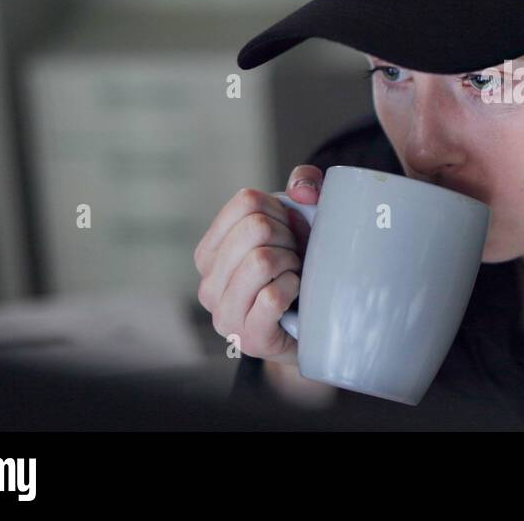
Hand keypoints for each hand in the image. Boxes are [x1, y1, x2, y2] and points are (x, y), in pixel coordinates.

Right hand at [194, 165, 322, 365]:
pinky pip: (273, 295)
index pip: (246, 201)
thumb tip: (302, 191)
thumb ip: (304, 185)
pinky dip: (294, 288)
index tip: (288, 231)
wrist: (316, 326)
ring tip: (293, 276)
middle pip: (256, 228)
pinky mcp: (249, 338)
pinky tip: (295, 296)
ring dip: (291, 264)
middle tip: (294, 258)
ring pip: (262, 260)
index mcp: (210, 252)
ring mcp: (225, 314)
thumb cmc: (303, 268)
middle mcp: (208, 283)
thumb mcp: (302, 220)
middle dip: (288, 238)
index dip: (280, 209)